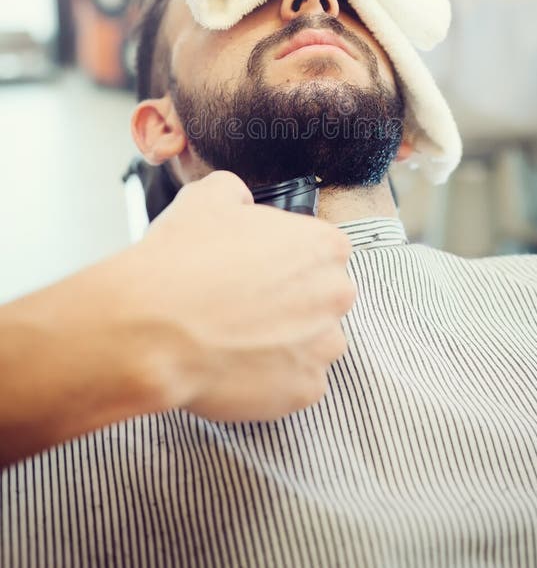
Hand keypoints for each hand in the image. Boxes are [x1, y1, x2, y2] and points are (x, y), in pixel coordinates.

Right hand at [128, 172, 355, 420]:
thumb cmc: (182, 260)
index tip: (257, 271)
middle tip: (245, 306)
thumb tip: (239, 200)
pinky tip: (237, 367)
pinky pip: (297, 384)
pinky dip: (273, 381)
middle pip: (322, 299)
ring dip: (286, 344)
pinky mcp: (306, 390)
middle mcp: (336, 294)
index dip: (285, 261)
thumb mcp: (207, 197)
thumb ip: (237, 192)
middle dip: (292, 303)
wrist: (153, 328)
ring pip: (314, 343)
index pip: (320, 252)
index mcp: (324, 245)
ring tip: (238, 340)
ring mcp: (324, 345)